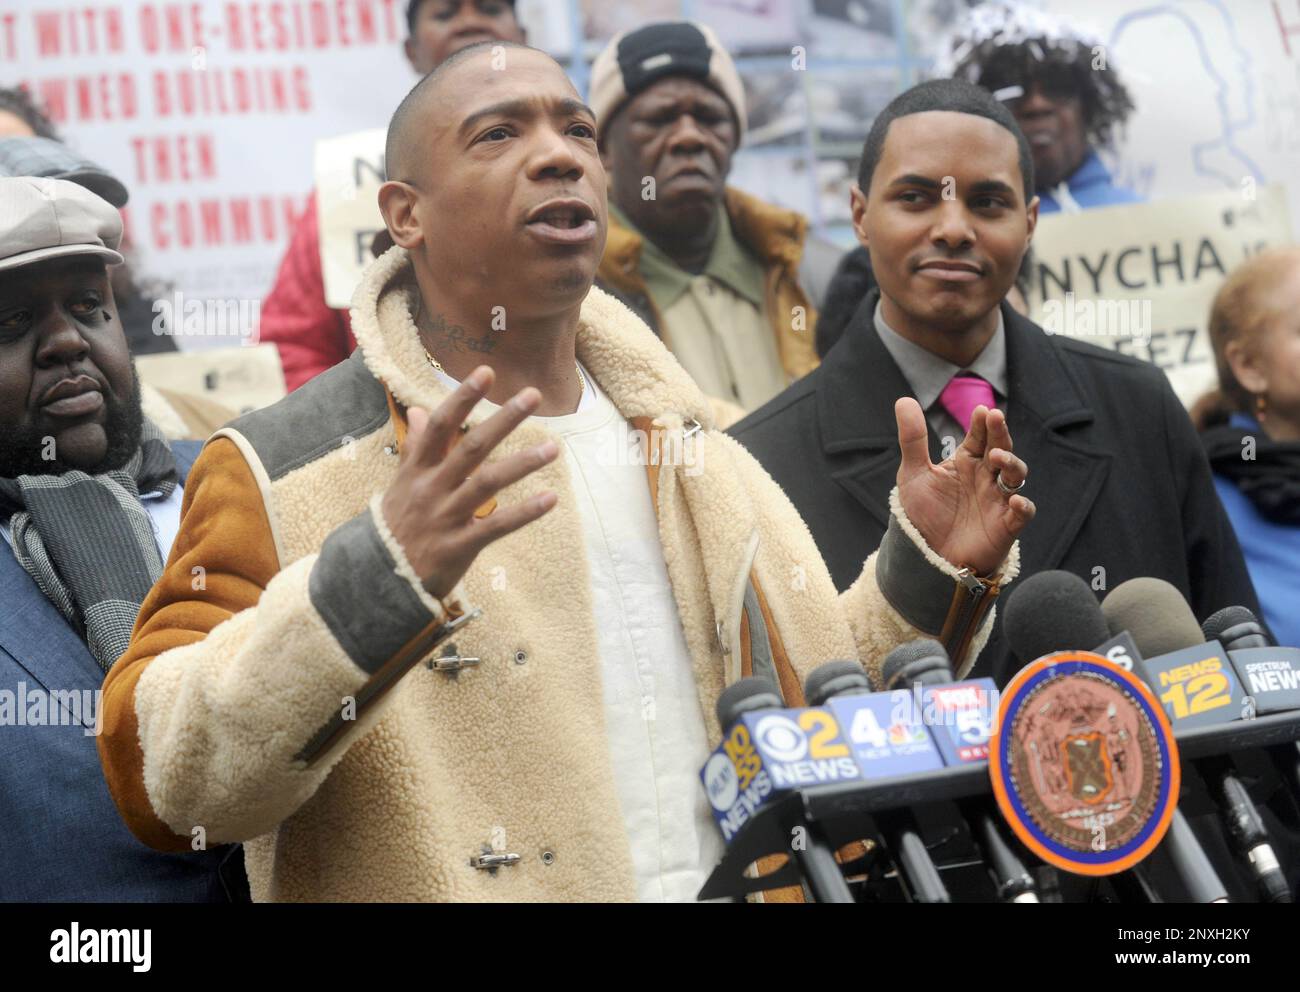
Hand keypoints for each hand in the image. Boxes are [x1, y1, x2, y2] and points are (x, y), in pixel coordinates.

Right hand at [381, 366, 558, 599]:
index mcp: (417, 470)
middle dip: (503, 420)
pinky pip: (496, 526)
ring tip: (554, 448)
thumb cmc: (396, 526)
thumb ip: (415, 448)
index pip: (439, 425)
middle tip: (533, 396)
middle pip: (471, 447)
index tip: (487, 372)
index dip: (462, 398)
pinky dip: (524, 512)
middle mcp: (431, 489)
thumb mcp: (400, 483)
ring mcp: (445, 517)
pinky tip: (551, 498)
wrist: (378, 580)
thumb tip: (418, 411)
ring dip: (523, 462)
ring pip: (487, 483)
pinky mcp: (459, 546)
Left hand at [894, 398, 1034, 575]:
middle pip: (1001, 449)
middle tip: (995, 417)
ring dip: (1012, 463)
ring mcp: (997, 500)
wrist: (925, 556)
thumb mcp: (913, 475)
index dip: (982, 424)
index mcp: (967, 462)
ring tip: (998, 456)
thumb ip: (913, 439)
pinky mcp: (1005, 526)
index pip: (979, 436)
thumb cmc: (924, 515)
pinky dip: (1022, 506)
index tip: (981, 411)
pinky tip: (1014, 499)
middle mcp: (986, 477)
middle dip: (1000, 434)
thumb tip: (903, 400)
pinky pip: (1022, 513)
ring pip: (1016, 476)